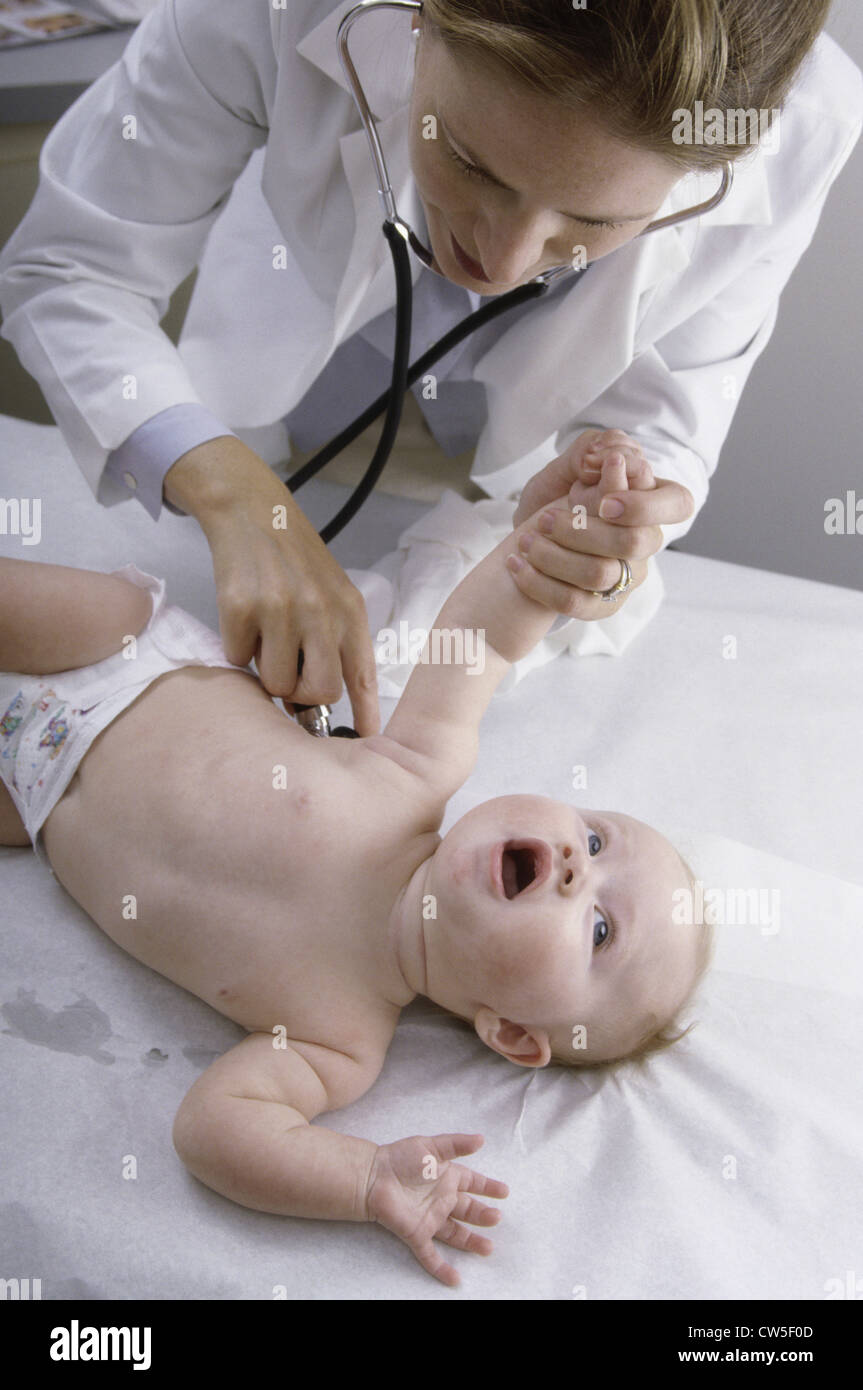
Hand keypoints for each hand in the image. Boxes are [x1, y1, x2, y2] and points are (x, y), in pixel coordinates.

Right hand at [164, 437, 380, 735]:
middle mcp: (320, 613)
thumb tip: (329, 708)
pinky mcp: (239, 607)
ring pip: (274, 683)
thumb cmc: (297, 564)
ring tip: (266, 637)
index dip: (364, 717)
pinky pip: (237, 658)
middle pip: (317, 692)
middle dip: (301, 695)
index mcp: (350, 613)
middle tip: (289, 673)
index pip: (363, 678)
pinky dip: (237, 648)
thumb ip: (337, 646)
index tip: (365, 744)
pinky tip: (244, 619)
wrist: (254, 512)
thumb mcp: (334, 597)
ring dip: (265, 671)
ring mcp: (280, 610)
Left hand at [365, 1133, 508, 1286]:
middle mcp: (442, 1199)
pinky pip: (430, 1255)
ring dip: (472, 1242)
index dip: (488, 1187)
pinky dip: (442, 1269)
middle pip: (468, 1210)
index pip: (473, 1183)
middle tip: (497, 1218)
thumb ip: (457, 1144)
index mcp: (447, 1177)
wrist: (373, 1176)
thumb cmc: (401, 1158)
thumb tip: (482, 1139)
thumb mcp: (431, 1146)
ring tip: (488, 1248)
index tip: (504, 1191)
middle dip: (484, 1215)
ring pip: (456, 1235)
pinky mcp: (417, 1234)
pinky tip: (455, 1280)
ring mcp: (430, 1218)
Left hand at [509, 429, 694, 618]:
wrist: (525, 539)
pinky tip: (515, 564)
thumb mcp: (563, 469)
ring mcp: (627, 578)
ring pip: (600, 574)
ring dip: (553, 555)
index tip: (603, 502)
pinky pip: (574, 602)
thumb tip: (612, 455)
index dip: (641, 504)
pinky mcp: (601, 606)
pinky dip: (538, 582)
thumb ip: (587, 454)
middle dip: (583, 530)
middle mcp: (646, 542)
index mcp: (649, 501)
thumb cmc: (552, 498)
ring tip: (525, 540)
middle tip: (544, 519)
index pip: (678, 503)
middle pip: (636, 542)